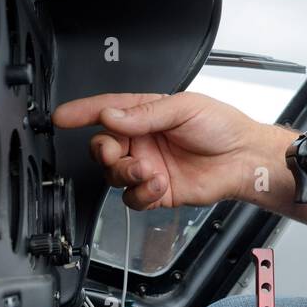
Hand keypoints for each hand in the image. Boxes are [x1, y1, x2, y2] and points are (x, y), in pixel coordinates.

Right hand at [51, 91, 263, 210]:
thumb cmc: (223, 127)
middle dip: (105, 151)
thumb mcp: (184, 108)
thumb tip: (111, 116)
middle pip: (103, 147)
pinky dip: (140, 193)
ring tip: (147, 170)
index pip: (107, 111)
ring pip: (113, 175)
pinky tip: (158, 184)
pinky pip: (132, 197)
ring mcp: (148, 167)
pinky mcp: (156, 191)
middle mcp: (143, 140)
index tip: (61, 117)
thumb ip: (145, 114)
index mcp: (147, 114)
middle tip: (118, 152)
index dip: (82, 113)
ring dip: (125, 174)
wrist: (244, 159)